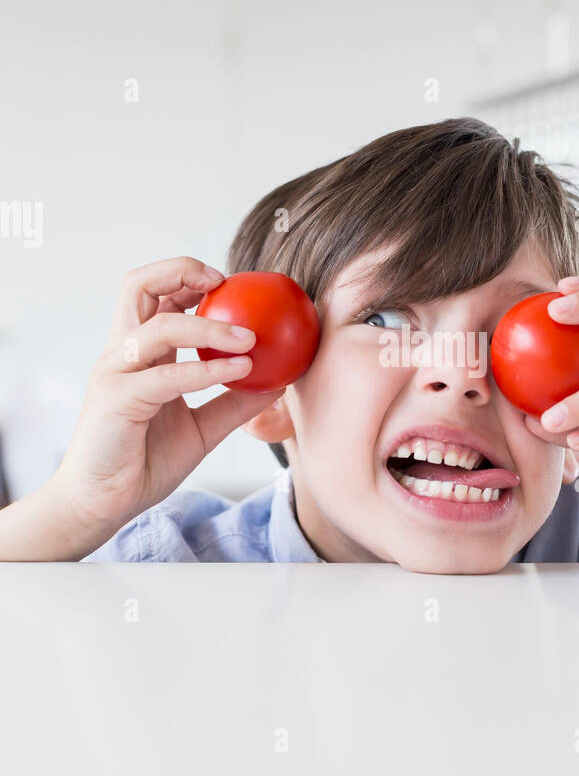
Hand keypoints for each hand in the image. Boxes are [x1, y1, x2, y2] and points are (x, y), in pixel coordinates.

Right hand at [49, 257, 285, 548]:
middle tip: (226, 282)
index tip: (232, 284)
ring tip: (252, 338)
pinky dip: (206, 370)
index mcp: (140, 354)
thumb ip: (234, 403)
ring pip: (159, 327)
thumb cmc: (144, 463)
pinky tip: (240, 371)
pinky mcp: (116, 400)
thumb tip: (278, 381)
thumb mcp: (202, 429)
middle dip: (182, 270)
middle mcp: (123, 354)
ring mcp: (115, 373)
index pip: (156, 294)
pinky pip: (167, 376)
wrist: (103, 505)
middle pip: (139, 285)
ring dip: (211, 327)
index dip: (189, 277)